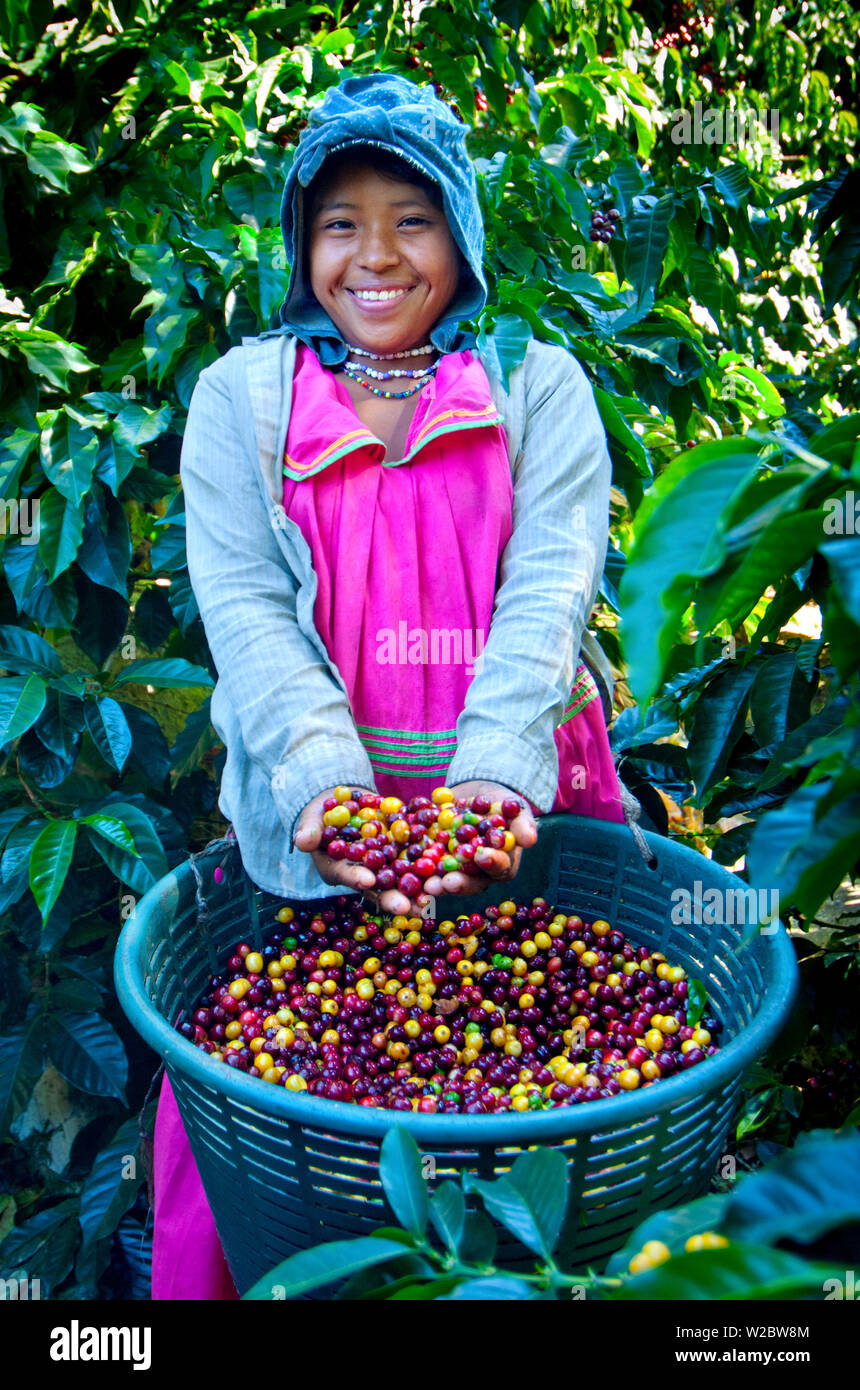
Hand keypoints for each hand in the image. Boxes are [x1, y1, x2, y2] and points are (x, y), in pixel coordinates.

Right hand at [293, 787, 432, 917]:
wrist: (342, 800)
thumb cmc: (320, 812)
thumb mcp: (311, 818)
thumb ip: (309, 830)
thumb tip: (302, 841)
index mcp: (335, 869)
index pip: (345, 875)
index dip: (356, 878)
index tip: (368, 880)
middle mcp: (360, 874)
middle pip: (376, 887)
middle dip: (391, 898)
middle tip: (407, 908)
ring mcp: (380, 867)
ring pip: (398, 881)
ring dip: (414, 891)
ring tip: (430, 900)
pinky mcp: (397, 856)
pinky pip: (413, 863)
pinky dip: (426, 868)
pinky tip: (441, 873)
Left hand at [422, 780, 537, 900]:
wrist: (476, 796)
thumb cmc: (502, 805)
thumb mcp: (514, 808)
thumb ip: (522, 823)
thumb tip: (529, 839)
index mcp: (501, 865)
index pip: (499, 867)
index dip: (491, 863)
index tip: (482, 855)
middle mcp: (478, 874)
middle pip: (470, 882)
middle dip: (458, 883)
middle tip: (446, 882)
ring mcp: (454, 871)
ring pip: (445, 881)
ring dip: (435, 884)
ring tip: (426, 884)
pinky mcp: (434, 862)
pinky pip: (424, 869)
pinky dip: (415, 871)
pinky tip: (405, 868)